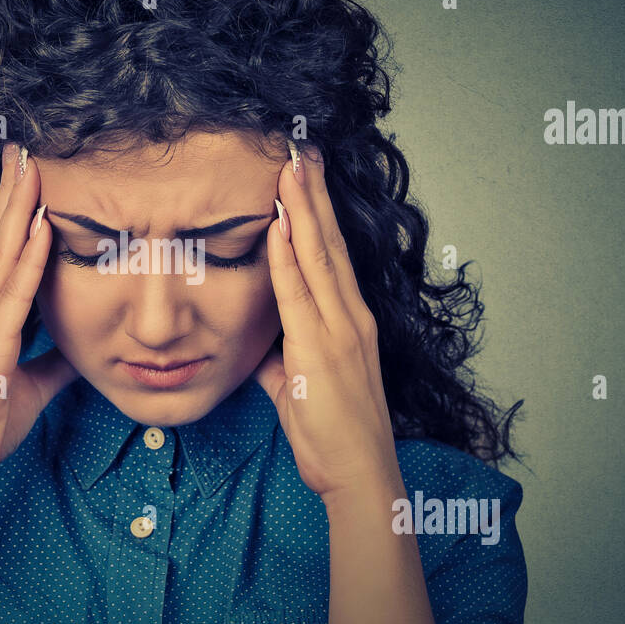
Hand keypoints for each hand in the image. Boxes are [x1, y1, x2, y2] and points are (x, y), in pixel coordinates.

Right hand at [0, 140, 77, 499]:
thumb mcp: (25, 385)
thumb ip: (51, 361)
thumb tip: (81, 350)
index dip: (13, 213)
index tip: (26, 177)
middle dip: (12, 193)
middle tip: (24, 150)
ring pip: (2, 253)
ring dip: (20, 208)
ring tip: (32, 168)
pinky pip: (12, 291)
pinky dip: (27, 256)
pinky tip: (40, 226)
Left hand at [250, 145, 400, 501]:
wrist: (360, 475)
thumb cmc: (333, 437)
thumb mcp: (301, 390)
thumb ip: (284, 362)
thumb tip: (264, 352)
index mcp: (348, 322)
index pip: (330, 255)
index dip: (316, 213)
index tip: (304, 176)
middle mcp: (350, 317)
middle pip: (328, 242)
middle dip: (312, 194)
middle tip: (300, 149)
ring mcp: (339, 330)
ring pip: (317, 256)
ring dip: (301, 209)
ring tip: (290, 167)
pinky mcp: (322, 349)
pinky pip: (299, 293)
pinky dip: (288, 255)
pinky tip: (278, 224)